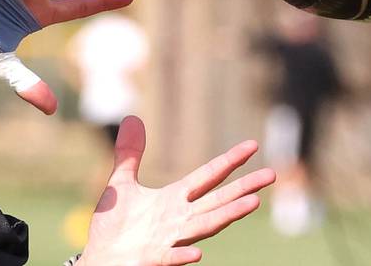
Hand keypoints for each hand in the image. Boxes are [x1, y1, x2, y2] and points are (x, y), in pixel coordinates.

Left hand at [79, 116, 275, 265]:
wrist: (100, 257)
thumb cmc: (114, 225)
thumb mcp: (121, 184)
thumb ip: (129, 154)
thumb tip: (132, 118)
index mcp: (173, 199)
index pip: (208, 176)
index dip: (229, 161)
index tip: (253, 145)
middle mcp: (178, 219)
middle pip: (217, 200)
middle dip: (243, 188)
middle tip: (270, 175)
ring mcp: (168, 240)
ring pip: (204, 226)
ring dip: (228, 216)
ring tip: (253, 204)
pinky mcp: (152, 259)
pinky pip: (170, 257)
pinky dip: (183, 254)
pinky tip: (198, 252)